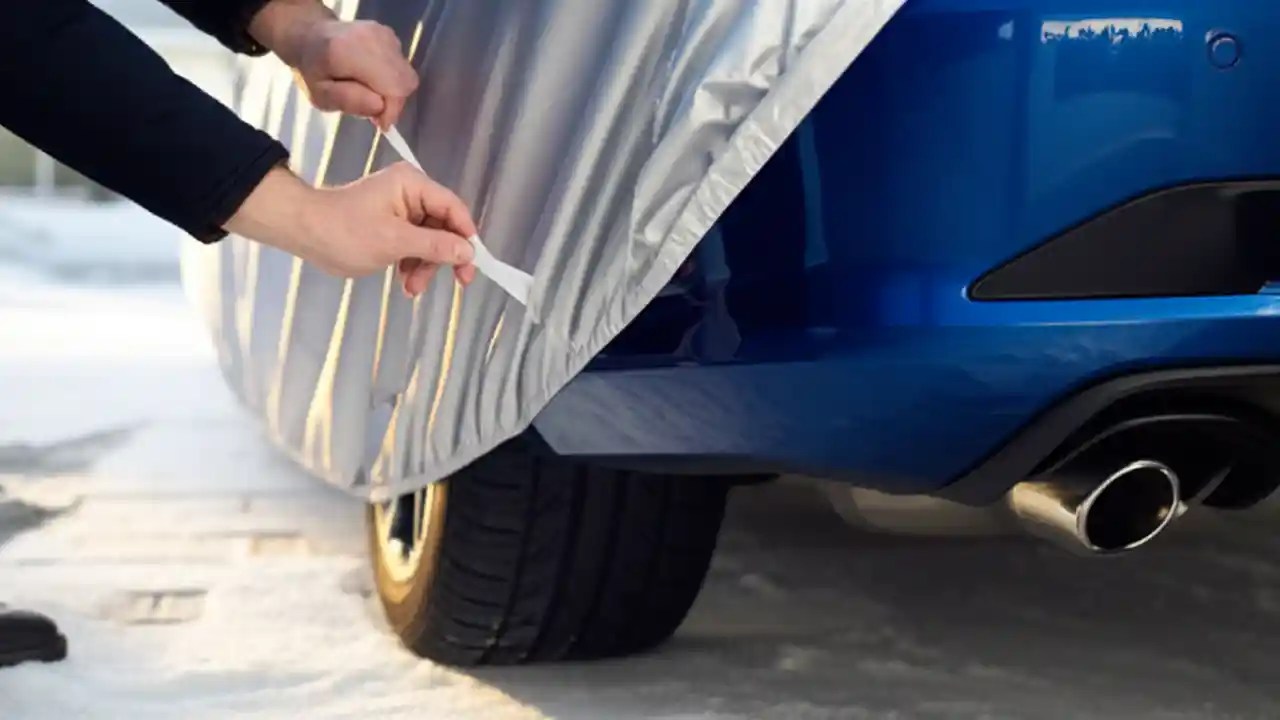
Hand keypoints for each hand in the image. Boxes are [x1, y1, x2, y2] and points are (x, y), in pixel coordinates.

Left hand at [227, 163, 477, 296]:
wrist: (303, 232)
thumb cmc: (345, 231)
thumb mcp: (394, 242)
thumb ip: (435, 246)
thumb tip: (469, 252)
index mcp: (412, 185)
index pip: (453, 209)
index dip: (466, 237)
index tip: (470, 266)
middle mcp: (410, 192)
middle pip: (443, 227)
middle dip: (441, 257)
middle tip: (452, 284)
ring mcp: (400, 209)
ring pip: (429, 240)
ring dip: (425, 266)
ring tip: (411, 288)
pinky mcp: (391, 225)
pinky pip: (413, 244)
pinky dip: (412, 264)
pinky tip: (404, 281)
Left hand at [250, 1, 417, 129]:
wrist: (310, 36)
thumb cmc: (312, 71)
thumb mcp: (320, 96)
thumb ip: (348, 101)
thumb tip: (380, 106)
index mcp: (350, 51)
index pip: (394, 85)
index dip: (392, 108)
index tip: (378, 121)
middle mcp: (374, 38)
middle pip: (406, 81)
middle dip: (393, 101)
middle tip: (372, 107)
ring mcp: (385, 33)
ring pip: (406, 75)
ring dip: (392, 90)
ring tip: (367, 90)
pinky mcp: (390, 34)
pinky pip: (402, 66)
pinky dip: (391, 78)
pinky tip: (372, 77)